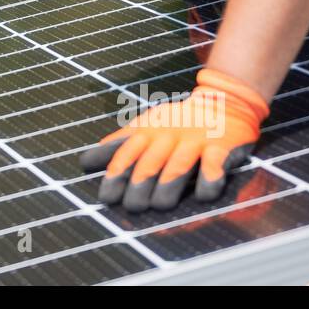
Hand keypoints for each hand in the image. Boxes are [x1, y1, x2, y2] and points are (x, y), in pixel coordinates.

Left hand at [78, 68, 268, 211]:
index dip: (115, 172)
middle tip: (131, 207)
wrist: (223, 101)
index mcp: (148, 129)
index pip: (127, 150)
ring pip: (179, 164)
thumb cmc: (177, 122)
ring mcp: (195, 139)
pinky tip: (202, 196)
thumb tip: (84, 162)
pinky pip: (214, 164)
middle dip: (138, 183)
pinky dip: (209, 179)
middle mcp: (169, 134)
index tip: (105, 196)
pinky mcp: (222, 146)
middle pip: (150, 160)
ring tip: (159, 205)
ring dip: (168, 184)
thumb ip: (118, 143)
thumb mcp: (146, 125)